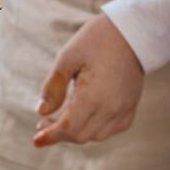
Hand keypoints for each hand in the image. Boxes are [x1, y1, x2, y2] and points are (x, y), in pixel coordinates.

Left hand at [33, 14, 144, 145]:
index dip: (50, 136)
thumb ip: (53, 86)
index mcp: (94, 96)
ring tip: (63, 118)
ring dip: (77, 132)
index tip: (36, 139)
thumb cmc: (98, 38)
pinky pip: (111, 129)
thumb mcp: (68, 56)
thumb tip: (42, 111)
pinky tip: (87, 115)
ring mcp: (124, 109)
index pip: (68, 129)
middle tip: (44, 122)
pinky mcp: (131, 107)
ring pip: (96, 135)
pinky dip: (96, 128)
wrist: (133, 30)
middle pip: (80, 136)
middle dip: (60, 134)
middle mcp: (111, 108)